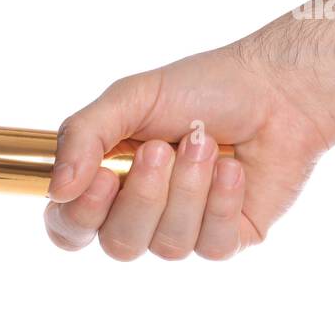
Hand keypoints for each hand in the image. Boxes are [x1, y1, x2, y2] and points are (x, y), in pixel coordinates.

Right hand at [44, 45, 334, 259]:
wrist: (276, 88)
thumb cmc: (201, 88)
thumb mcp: (129, 98)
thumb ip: (83, 135)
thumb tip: (58, 189)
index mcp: (105, 183)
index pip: (68, 229)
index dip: (79, 216)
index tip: (100, 177)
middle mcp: (139, 215)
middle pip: (119, 245)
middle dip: (144, 195)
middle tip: (162, 147)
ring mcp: (184, 231)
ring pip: (168, 245)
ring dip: (188, 189)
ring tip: (206, 143)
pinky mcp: (227, 239)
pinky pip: (212, 245)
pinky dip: (222, 201)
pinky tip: (234, 169)